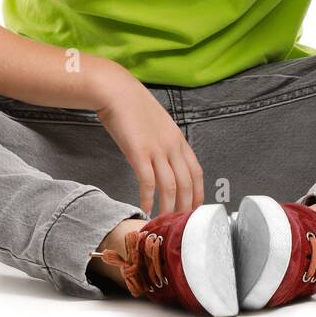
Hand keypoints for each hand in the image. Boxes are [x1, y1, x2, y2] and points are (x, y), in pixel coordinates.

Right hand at [93, 65, 203, 217]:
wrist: (117, 92)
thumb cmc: (134, 108)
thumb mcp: (158, 125)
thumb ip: (165, 144)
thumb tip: (165, 163)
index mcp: (179, 139)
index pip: (196, 171)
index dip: (198, 193)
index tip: (195, 209)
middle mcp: (172, 146)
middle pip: (187, 183)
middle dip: (186, 206)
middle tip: (181, 224)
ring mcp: (157, 149)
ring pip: (170, 186)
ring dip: (168, 207)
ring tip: (164, 223)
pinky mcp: (138, 152)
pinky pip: (148, 181)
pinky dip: (148, 198)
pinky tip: (145, 208)